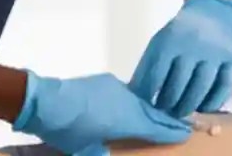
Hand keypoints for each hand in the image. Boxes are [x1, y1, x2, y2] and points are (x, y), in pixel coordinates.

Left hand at [13, 71, 190, 153]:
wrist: (44, 101)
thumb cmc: (66, 130)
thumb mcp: (85, 149)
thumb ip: (102, 151)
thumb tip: (107, 151)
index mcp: (128, 120)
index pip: (156, 127)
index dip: (171, 132)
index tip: (187, 133)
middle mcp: (128, 102)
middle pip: (152, 112)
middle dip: (168, 120)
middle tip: (184, 124)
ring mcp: (117, 89)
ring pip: (140, 101)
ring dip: (151, 109)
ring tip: (162, 116)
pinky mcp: (105, 82)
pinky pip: (127, 94)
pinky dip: (135, 102)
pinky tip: (134, 105)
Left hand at [130, 0, 231, 117]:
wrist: (216, 13)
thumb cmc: (181, 33)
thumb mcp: (161, 42)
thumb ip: (149, 67)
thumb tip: (136, 97)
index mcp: (171, 39)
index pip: (156, 75)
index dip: (149, 95)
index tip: (146, 106)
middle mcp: (194, 45)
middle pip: (178, 86)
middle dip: (168, 105)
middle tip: (164, 111)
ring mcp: (216, 53)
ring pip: (200, 90)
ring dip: (188, 107)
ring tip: (180, 112)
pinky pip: (223, 89)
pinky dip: (211, 103)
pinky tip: (202, 106)